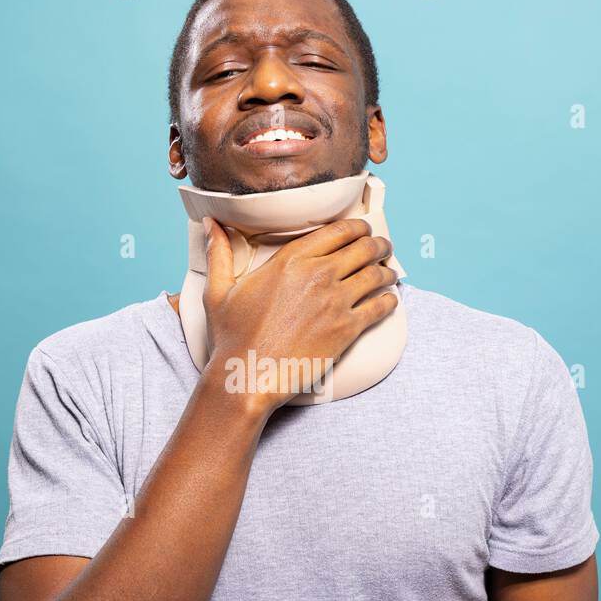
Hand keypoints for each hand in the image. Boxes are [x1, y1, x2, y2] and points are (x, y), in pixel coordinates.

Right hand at [199, 216, 398, 412]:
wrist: (249, 375)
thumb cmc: (232, 336)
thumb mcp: (219, 290)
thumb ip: (219, 253)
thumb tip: (210, 224)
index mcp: (291, 260)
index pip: (338, 231)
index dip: (357, 227)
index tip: (363, 230)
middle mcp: (318, 275)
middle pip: (364, 248)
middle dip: (378, 245)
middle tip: (383, 248)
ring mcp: (336, 302)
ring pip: (377, 274)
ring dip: (388, 271)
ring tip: (390, 272)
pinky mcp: (347, 329)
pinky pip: (380, 307)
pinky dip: (389, 301)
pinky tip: (390, 301)